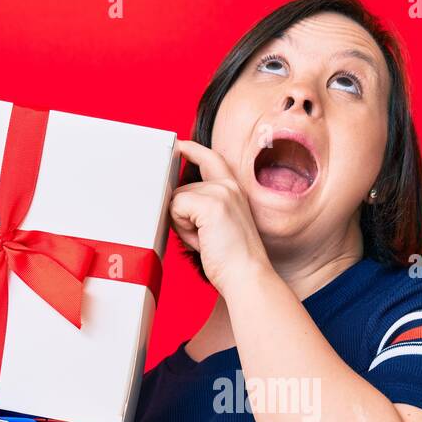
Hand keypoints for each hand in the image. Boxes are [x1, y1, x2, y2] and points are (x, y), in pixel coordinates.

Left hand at [169, 138, 272, 294]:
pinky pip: (176, 208)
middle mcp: (229, 186)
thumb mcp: (220, 225)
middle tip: (204, 237)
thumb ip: (203, 207)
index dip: (191, 150)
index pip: (210, 158)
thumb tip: (174, 200)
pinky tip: (201, 241)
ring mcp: (221, 192)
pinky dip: (182, 229)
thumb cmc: (233, 260)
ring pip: (176, 199)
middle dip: (183, 215)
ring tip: (205, 241)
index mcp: (234, 190)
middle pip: (182, 188)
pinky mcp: (211, 204)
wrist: (248, 277)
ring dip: (182, 224)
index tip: (178, 145)